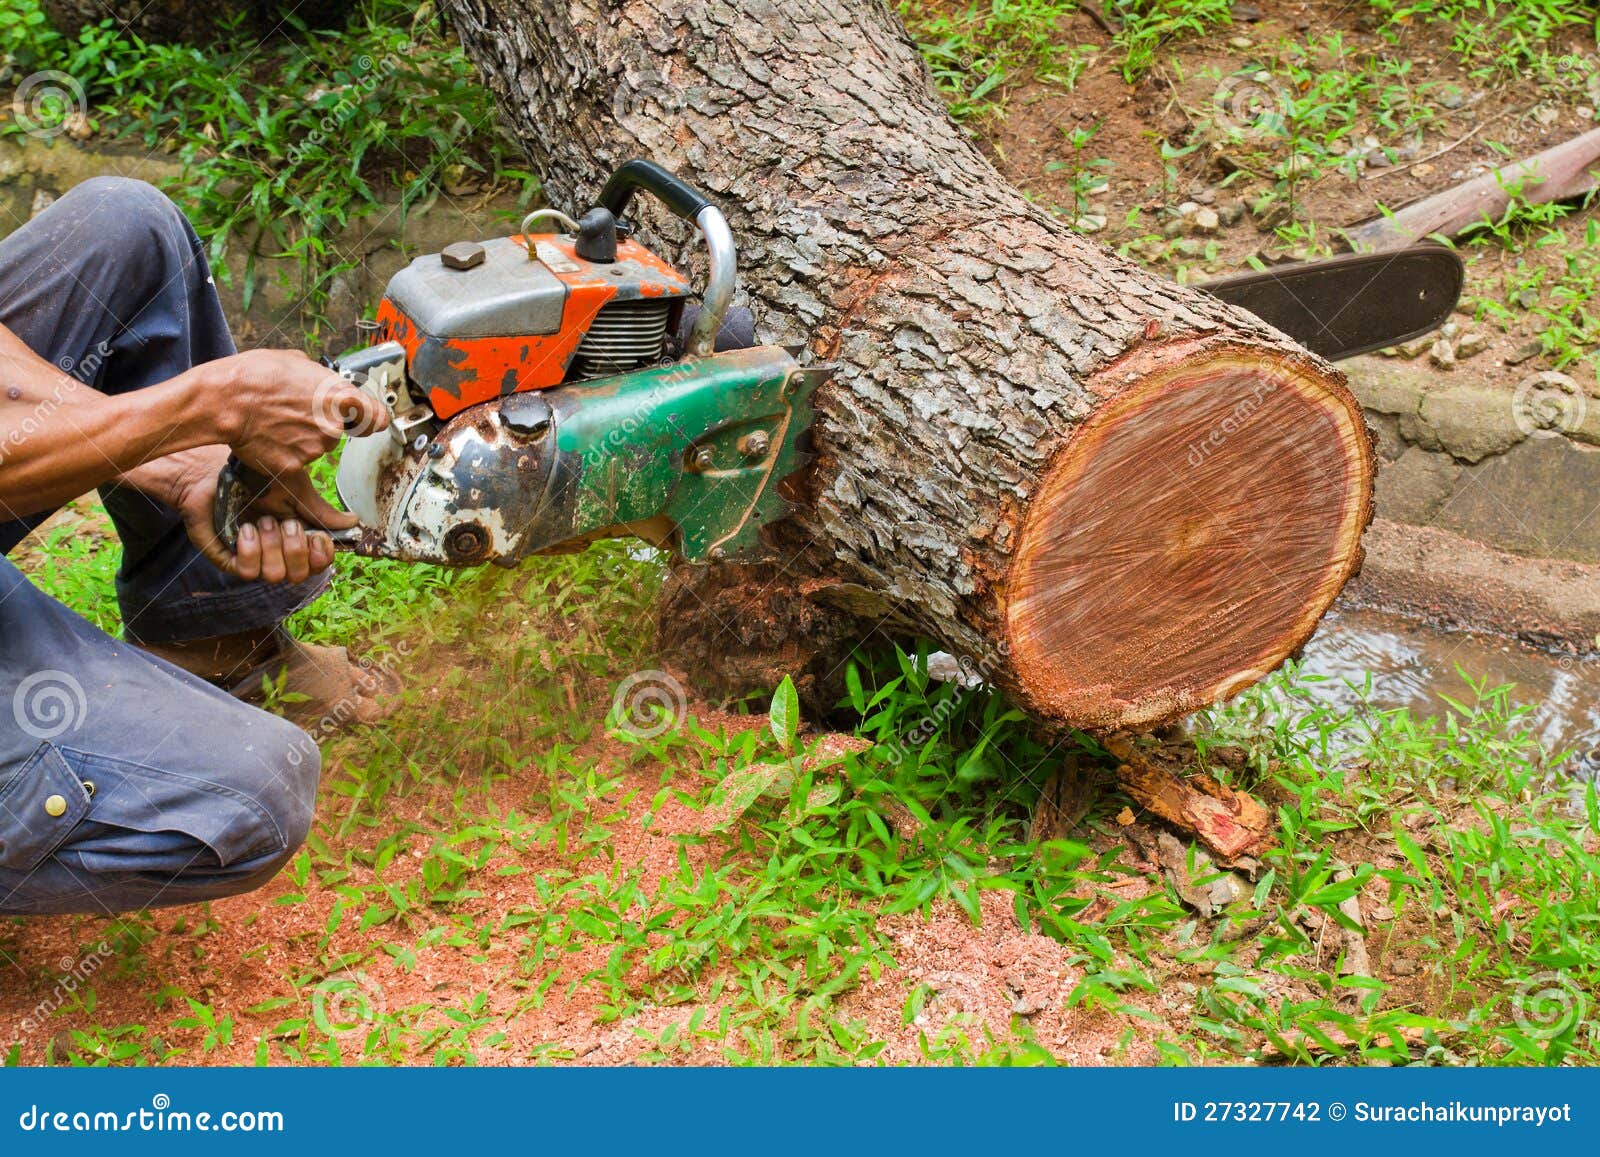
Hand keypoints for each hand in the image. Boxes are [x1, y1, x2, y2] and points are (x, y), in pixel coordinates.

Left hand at [166, 446, 349, 582]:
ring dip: (270, 545)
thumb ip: (322, 512)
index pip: (318, 566)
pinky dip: (249, 549)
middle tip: (282, 521)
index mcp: (296, 542)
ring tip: (260, 521)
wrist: (215, 476)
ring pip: (274, 575)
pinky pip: (248, 572)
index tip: (315, 536)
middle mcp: (277, 555)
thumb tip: (354, 522)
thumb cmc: (256, 481)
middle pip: (299, 576)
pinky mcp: (230, 560)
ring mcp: (254, 559)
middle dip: (293, 547)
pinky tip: (244, 529)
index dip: (320, 556)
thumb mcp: (295, 493)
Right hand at [203, 349, 388, 478]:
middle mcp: (333, 427)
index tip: (369, 422)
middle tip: (297, 410)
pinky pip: (299, 465)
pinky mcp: (294, 467)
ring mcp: (314, 450)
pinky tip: (274, 442)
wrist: (224, 399)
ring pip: (317, 447)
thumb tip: (323, 383)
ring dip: (302, 437)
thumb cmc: (255, 375)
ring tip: (276, 419)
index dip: (372, 420)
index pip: (377, 418)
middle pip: (341, 431)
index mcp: (340, 396)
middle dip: (323, 423)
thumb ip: (319, 378)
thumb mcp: (297, 362)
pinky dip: (288, 455)